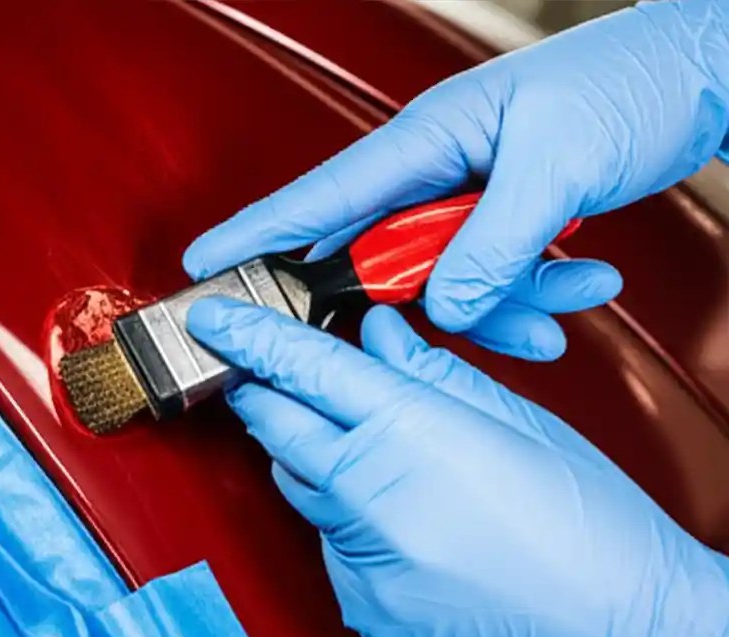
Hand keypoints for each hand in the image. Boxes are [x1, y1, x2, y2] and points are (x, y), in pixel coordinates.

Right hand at [183, 1, 728, 358]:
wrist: (701, 79)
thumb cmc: (628, 85)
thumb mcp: (558, 167)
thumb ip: (491, 246)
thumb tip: (446, 309)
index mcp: (425, 137)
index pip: (320, 196)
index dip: (258, 236)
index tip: (205, 270)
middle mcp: (436, 169)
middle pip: (386, 258)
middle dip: (427, 297)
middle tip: (464, 308)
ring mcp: (469, 196)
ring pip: (447, 281)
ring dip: (504, 303)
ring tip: (567, 292)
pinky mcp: (503, 219)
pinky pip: (492, 280)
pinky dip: (533, 297)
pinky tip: (577, 289)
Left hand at [186, 298, 728, 636]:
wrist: (626, 634)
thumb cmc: (591, 528)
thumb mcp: (515, 422)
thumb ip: (428, 373)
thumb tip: (376, 336)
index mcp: (411, 430)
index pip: (302, 367)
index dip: (248, 337)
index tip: (212, 319)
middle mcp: (371, 493)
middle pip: (274, 425)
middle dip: (263, 394)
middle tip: (265, 376)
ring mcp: (360, 556)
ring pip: (298, 487)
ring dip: (312, 460)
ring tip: (371, 456)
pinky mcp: (361, 606)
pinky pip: (326, 547)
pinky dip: (344, 525)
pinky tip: (397, 523)